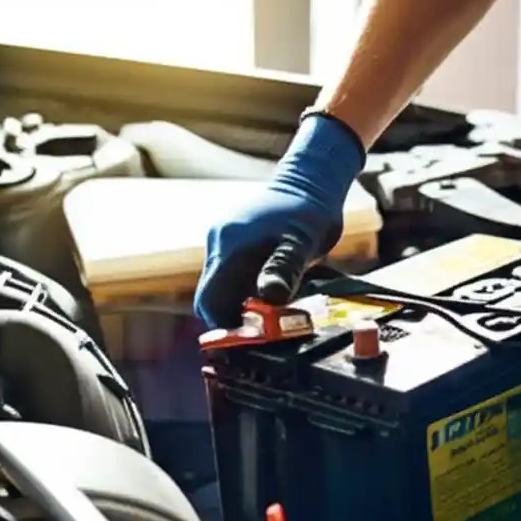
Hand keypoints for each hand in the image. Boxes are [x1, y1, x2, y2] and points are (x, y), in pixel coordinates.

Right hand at [193, 114, 364, 327]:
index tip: (252, 339)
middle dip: (235, 318)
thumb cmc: (310, 210)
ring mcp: (224, 242)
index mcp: (229, 244)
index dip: (225, 325)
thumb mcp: (303, 242)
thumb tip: (269, 297)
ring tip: (275, 314)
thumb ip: (284, 268)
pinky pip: (233, 276)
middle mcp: (219, 243)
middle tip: (267, 331)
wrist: (311, 180)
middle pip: (213, 296)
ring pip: (224, 287)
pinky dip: (248, 291)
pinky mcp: (234, 243)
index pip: (210, 299)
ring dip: (244, 305)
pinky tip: (273, 292)